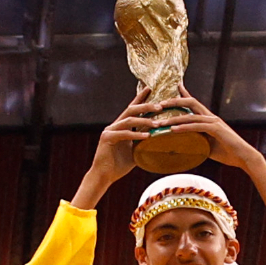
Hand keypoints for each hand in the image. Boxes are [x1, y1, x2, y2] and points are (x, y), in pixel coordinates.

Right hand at [73, 88, 158, 208]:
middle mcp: (115, 126)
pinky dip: (136, 134)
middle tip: (160, 106)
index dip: (141, 98)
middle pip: (131, 110)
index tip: (151, 89)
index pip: (133, 109)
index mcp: (121, 127)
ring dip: (143, 120)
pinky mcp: (107, 138)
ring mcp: (110, 131)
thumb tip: (161, 138)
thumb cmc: (119, 165)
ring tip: (157, 123)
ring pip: (128, 120)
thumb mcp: (136, 150)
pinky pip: (124, 134)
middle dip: (146, 106)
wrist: (104, 176)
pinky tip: (147, 136)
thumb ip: (144, 142)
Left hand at [155, 85, 260, 170]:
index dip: (183, 94)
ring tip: (160, 122)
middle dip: (173, 102)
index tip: (173, 87)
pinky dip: (184, 127)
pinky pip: (197, 126)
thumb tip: (183, 143)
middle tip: (158, 105)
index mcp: (208, 118)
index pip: (194, 102)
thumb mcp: (207, 144)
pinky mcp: (216, 130)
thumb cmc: (226, 152)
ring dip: (174, 118)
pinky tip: (173, 129)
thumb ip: (197, 139)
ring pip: (190, 115)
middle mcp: (211, 117)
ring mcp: (214, 122)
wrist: (243, 157)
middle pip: (190, 103)